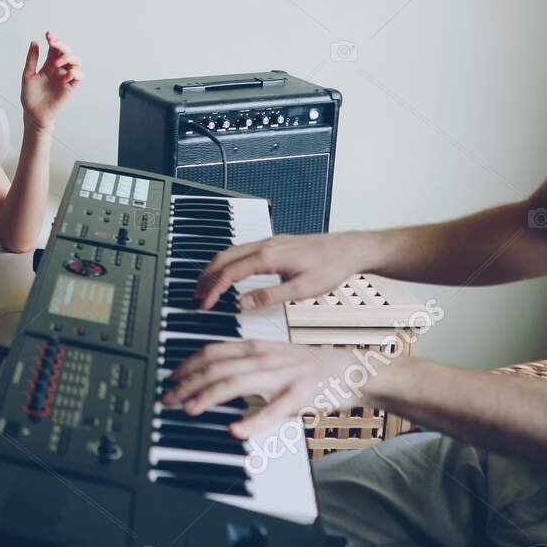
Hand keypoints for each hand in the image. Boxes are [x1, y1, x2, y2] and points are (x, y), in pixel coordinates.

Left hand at [19, 31, 80, 130]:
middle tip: (53, 44)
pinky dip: (74, 73)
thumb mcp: (28, 75)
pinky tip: (64, 77)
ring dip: (69, 58)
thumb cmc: (30, 96)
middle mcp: (59, 69)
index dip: (53, 40)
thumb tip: (34, 42)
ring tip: (57, 63)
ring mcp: (65, 77)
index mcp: (48, 65)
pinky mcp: (70, 87)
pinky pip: (78, 76)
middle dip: (62, 46)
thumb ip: (32, 59)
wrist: (33, 114)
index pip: (54, 49)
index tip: (48, 35)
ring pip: (76, 61)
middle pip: (67, 52)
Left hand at [161, 340, 382, 440]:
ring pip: (236, 383)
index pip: (212, 351)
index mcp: (256, 348)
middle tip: (169, 398)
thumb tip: (211, 371)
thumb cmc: (307, 366)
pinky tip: (234, 430)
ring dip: (208, 398)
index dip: (187, 365)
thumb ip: (243, 362)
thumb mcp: (271, 356)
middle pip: (216, 367)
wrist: (350, 370)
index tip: (171, 378)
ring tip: (190, 409)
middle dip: (187, 383)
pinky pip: (272, 411)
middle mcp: (264, 358)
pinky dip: (251, 422)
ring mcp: (281, 377)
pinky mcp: (298, 397)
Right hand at [194, 231, 375, 311]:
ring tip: (207, 285)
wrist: (349, 249)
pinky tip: (230, 271)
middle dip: (206, 277)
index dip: (214, 290)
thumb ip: (270, 296)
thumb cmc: (330, 266)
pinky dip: (228, 262)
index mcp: (268, 257)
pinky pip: (241, 250)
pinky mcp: (274, 243)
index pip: (230, 273)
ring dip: (215, 268)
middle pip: (223, 259)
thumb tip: (243, 303)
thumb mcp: (302, 289)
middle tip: (197, 296)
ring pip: (230, 252)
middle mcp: (264, 245)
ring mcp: (269, 242)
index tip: (204, 304)